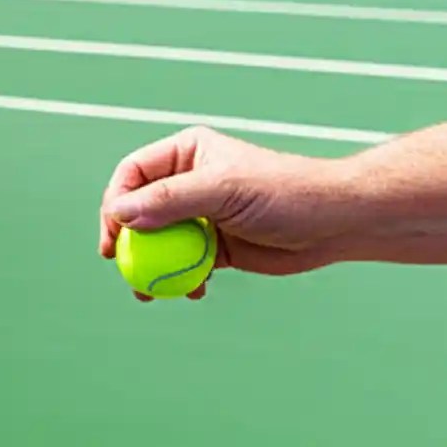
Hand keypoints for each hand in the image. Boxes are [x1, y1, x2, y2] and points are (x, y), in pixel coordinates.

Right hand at [99, 126, 354, 299]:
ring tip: (149, 291)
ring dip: (150, 267)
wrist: (333, 223)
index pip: (133, 174)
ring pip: (158, 243)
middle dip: (127, 241)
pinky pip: (183, 264)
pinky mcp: (215, 248)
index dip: (116, 203)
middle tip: (120, 266)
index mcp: (186, 154)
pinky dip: (180, 279)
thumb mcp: (222, 189)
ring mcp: (200, 217)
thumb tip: (121, 214)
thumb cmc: (282, 192)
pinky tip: (193, 290)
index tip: (114, 234)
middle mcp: (188, 183)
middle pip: (138, 211)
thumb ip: (169, 200)